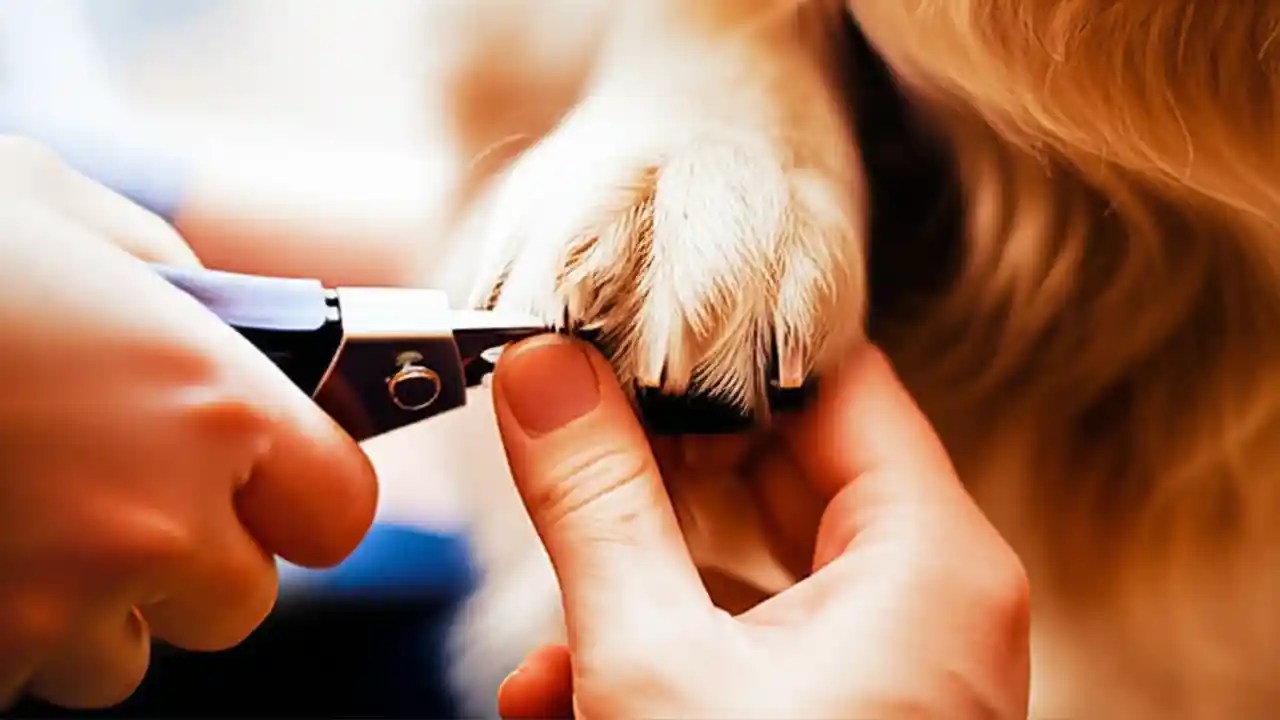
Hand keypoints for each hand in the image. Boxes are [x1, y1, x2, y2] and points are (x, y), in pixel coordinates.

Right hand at [0, 137, 377, 707]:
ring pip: (120, 657)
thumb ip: (174, 285)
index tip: (271, 482)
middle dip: (191, 560)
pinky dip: (0, 630)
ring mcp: (49, 606)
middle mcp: (153, 522)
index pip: (334, 509)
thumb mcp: (64, 213)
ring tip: (18, 516)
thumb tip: (229, 326)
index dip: (301, 495)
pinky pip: (18, 674)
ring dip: (86, 606)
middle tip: (121, 495)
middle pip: (237, 601)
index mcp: (211, 405)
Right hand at [488, 335, 1029, 718]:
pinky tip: (562, 693)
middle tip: (563, 443)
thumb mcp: (654, 663)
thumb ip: (597, 504)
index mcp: (928, 558)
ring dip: (635, 585)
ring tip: (546, 626)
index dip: (725, 342)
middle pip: (779, 469)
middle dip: (654, 472)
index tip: (625, 328)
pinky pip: (749, 647)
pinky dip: (662, 655)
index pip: (834, 377)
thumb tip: (544, 375)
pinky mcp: (842, 716)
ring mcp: (890, 665)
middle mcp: (927, 600)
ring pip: (747, 568)